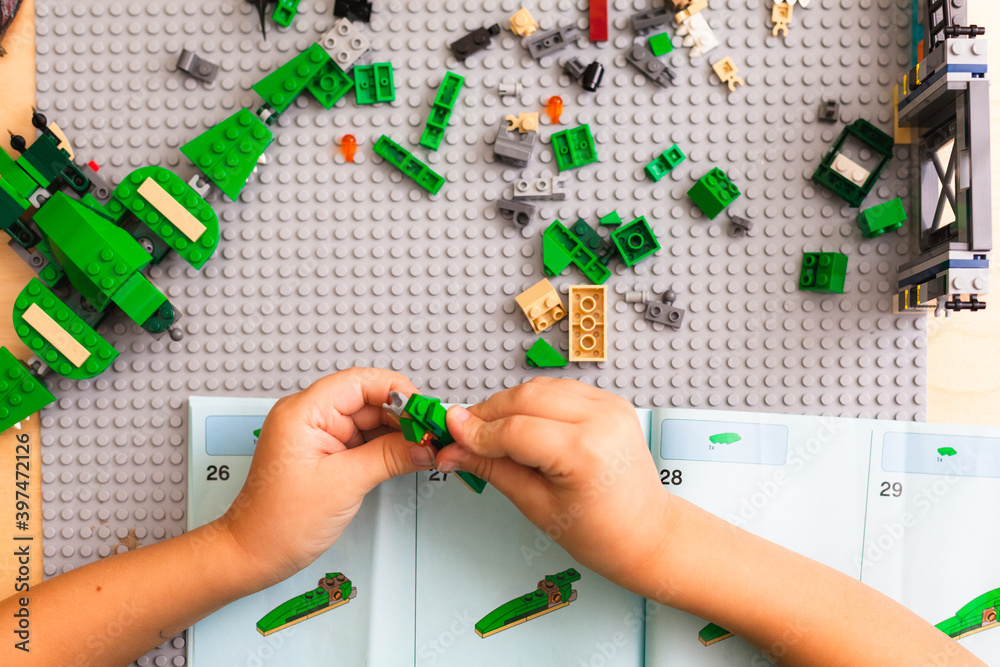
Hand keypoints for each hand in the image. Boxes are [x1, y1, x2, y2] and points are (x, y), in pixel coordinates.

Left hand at [220, 368, 435, 586]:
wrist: (254, 554)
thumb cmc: (277, 522)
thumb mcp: (343, 484)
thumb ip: (389, 458)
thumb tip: (424, 444)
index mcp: (303, 411)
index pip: (360, 382)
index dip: (398, 392)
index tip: (425, 411)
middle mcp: (309, 416)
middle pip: (369, 400)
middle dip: (403, 416)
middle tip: (432, 434)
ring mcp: (317, 434)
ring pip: (370, 420)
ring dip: (398, 433)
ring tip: (424, 447)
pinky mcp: (326, 452)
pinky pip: (363, 439)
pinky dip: (386, 447)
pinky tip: (406, 456)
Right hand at [437, 378, 671, 592]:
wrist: (645, 532)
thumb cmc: (600, 531)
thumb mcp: (535, 505)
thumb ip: (491, 468)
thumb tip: (454, 449)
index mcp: (585, 451)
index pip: (514, 429)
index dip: (476, 432)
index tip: (450, 435)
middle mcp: (601, 419)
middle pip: (525, 398)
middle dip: (487, 414)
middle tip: (461, 433)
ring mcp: (609, 406)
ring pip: (539, 387)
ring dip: (508, 405)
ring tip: (489, 433)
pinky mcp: (610, 401)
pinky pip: (559, 389)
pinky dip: (534, 401)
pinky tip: (521, 424)